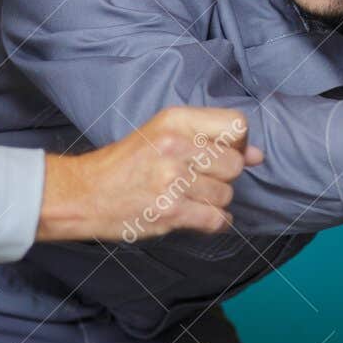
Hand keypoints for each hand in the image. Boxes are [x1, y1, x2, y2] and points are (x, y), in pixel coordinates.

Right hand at [39, 106, 262, 242]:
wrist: (84, 194)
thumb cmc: (124, 165)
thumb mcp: (162, 135)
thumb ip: (210, 140)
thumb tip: (257, 155)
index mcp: (174, 120)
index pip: (237, 125)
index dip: (238, 144)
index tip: (225, 154)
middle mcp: (176, 146)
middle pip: (235, 164)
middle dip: (223, 177)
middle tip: (198, 180)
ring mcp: (173, 179)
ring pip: (225, 194)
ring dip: (213, 201)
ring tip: (188, 198)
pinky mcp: (170, 211)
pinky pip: (216, 219)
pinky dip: (214, 222)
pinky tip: (197, 216)